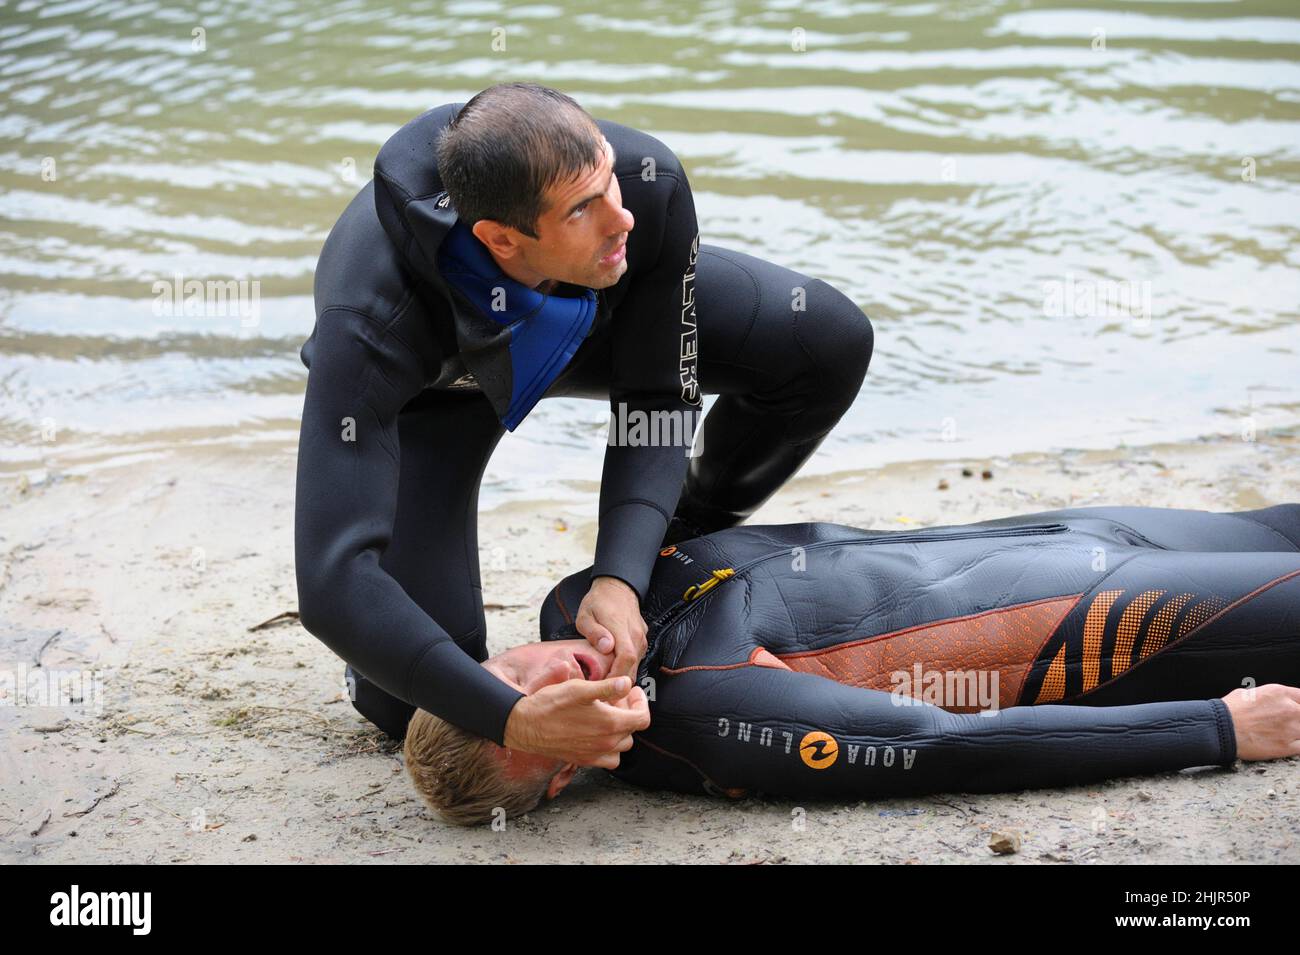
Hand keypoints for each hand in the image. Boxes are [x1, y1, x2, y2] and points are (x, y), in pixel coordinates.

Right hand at [503, 676, 649, 767]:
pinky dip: (610, 747)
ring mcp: (595, 755)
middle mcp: (605, 743)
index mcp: (609, 724)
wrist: (525, 725)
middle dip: (629, 712)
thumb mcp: (580, 688)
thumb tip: (627, 684)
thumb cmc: (551, 704)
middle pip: (633, 730)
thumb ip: (607, 687)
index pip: (642, 718)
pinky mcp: (583, 760)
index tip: (632, 691)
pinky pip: (608, 759)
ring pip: (622, 745)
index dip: (641, 702)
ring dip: (621, 730)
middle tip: (616, 699)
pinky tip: (598, 732)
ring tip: (608, 715)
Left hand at [576, 575, 648, 683]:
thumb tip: (606, 647)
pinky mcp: (642, 640)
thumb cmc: (598, 602)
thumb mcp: (585, 615)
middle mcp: (636, 635)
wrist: (617, 587)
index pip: (626, 657)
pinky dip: (626, 669)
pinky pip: (637, 660)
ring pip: (636, 666)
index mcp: (621, 628)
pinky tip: (613, 672)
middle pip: (633, 667)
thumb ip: (594, 632)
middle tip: (601, 693)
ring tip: (605, 685)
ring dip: (622, 677)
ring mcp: (642, 638)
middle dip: (618, 683)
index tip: (602, 684)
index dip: (616, 675)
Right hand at [1221, 684, 1299, 760]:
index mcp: (1278, 693)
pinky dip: (1298, 746)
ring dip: (1298, 731)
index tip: (1295, 708)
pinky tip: (1289, 744)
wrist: (1219, 730)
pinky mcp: (1286, 747)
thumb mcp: (1246, 694)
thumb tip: (1263, 701)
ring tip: (1287, 733)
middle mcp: (1288, 709)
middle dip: (1297, 718)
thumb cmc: (1228, 712)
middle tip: (1289, 723)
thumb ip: (1263, 697)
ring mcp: (1290, 729)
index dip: (1298, 703)